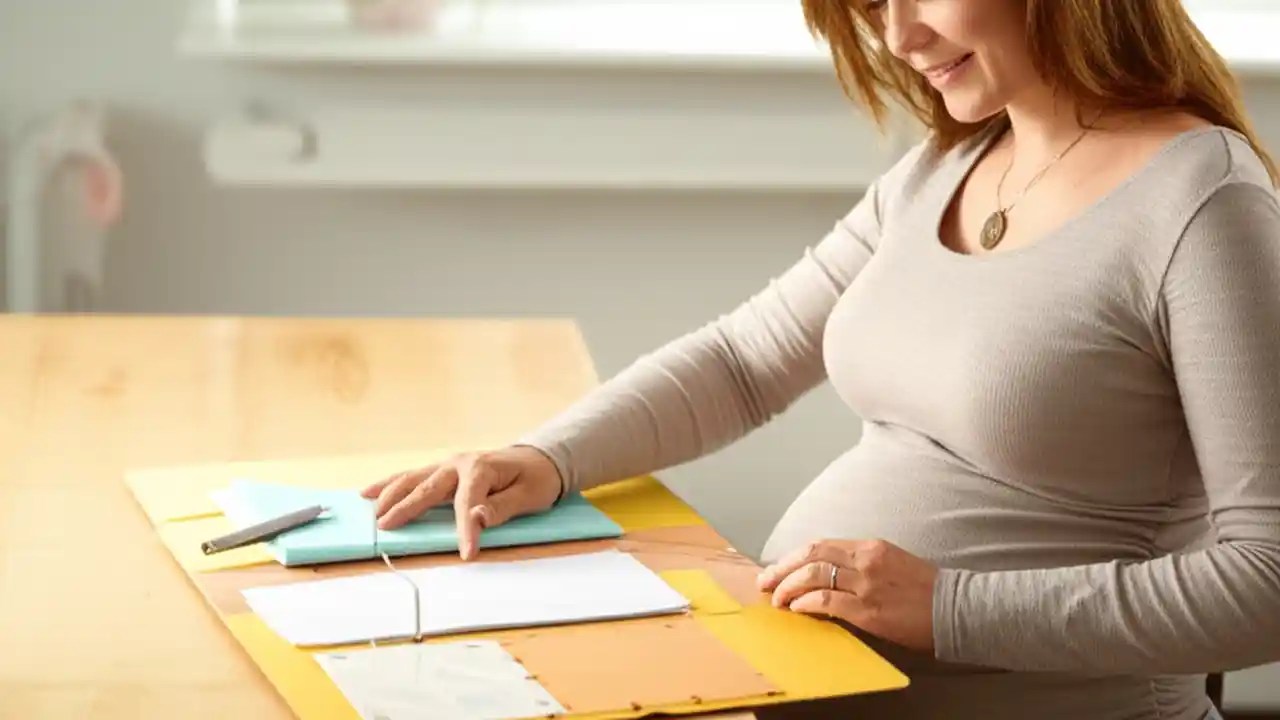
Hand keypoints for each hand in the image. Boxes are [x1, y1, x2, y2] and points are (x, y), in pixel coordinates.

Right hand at [360, 446, 562, 559]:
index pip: (469, 503)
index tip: (466, 553)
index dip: (466, 530)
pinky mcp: (442, 471)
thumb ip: (501, 508)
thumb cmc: (536, 479)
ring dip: (390, 495)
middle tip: (387, 528)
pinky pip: (411, 477)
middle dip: (407, 508)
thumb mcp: (529, 496)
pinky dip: (389, 485)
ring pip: (413, 479)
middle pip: (429, 488)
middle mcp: (459, 464)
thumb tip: (477, 518)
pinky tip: (368, 493)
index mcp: (482, 469)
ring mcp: (448, 466)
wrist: (538, 459)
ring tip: (373, 514)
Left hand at [757, 539, 938, 653]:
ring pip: (814, 575)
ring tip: (777, 598)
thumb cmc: (926, 590)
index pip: (820, 545)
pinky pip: (827, 601)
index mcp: (870, 546)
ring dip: (788, 586)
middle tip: (765, 582)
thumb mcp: (892, 564)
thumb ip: (861, 565)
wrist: (956, 608)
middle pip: (810, 555)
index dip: (794, 556)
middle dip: (782, 568)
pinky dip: (807, 603)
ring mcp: (866, 583)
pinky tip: (797, 608)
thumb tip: (829, 577)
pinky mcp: (869, 609)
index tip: (778, 567)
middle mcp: (865, 559)